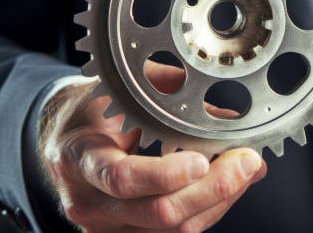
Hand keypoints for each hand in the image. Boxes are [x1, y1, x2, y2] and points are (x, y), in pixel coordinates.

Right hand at [39, 62, 266, 231]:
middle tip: (248, 161)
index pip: (122, 179)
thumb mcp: (122, 94)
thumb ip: (169, 96)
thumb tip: (225, 115)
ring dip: (219, 200)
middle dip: (213, 189)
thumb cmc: (93, 112)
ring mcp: (107, 228)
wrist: (63, 141)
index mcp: (82, 159)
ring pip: (174, 230)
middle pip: (157, 212)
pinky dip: (210, 210)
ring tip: (248, 170)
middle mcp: (90, 203)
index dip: (167, 175)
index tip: (203, 160)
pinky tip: (230, 186)